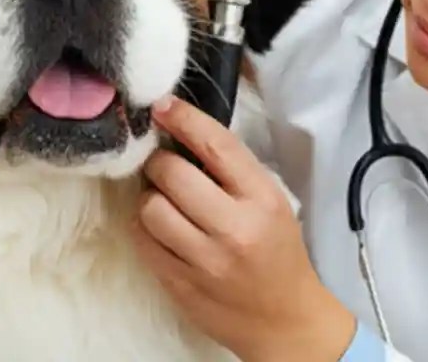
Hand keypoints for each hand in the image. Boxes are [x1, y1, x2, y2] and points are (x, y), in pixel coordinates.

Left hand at [132, 95, 356, 361]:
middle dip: (160, 162)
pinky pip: (143, 242)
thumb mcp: (273, 203)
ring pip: (149, 208)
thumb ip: (234, 173)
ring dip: (150, 198)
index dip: (184, 119)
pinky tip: (161, 228)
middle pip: (171, 173)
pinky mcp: (180, 284)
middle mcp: (233, 228)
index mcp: (262, 199)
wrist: (284, 319)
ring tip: (164, 201)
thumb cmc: (278, 254)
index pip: (216, 145)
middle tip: (164, 165)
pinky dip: (144, 228)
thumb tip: (186, 136)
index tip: (164, 106)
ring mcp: (204, 260)